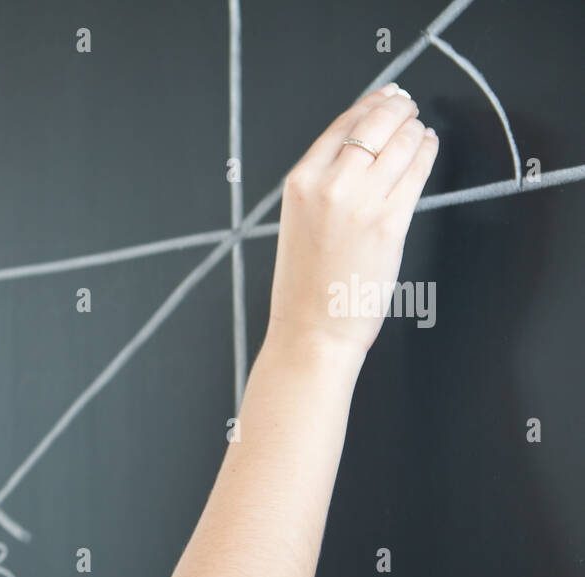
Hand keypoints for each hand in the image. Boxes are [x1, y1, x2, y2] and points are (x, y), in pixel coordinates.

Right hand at [266, 82, 438, 359]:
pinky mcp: (391, 221)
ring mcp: (362, 202)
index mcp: (301, 183)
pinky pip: (418, 170)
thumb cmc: (306, 283)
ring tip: (420, 130)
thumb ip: (325, 181)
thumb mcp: (300, 219)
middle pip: (376, 124)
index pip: (342, 125)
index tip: (387, 97)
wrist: (312, 328)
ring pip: (402, 142)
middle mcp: (330, 185)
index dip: (371, 103)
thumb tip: (364, 144)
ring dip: (416, 129)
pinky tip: (428, 148)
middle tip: (409, 107)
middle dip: (399, 109)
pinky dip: (427, 152)